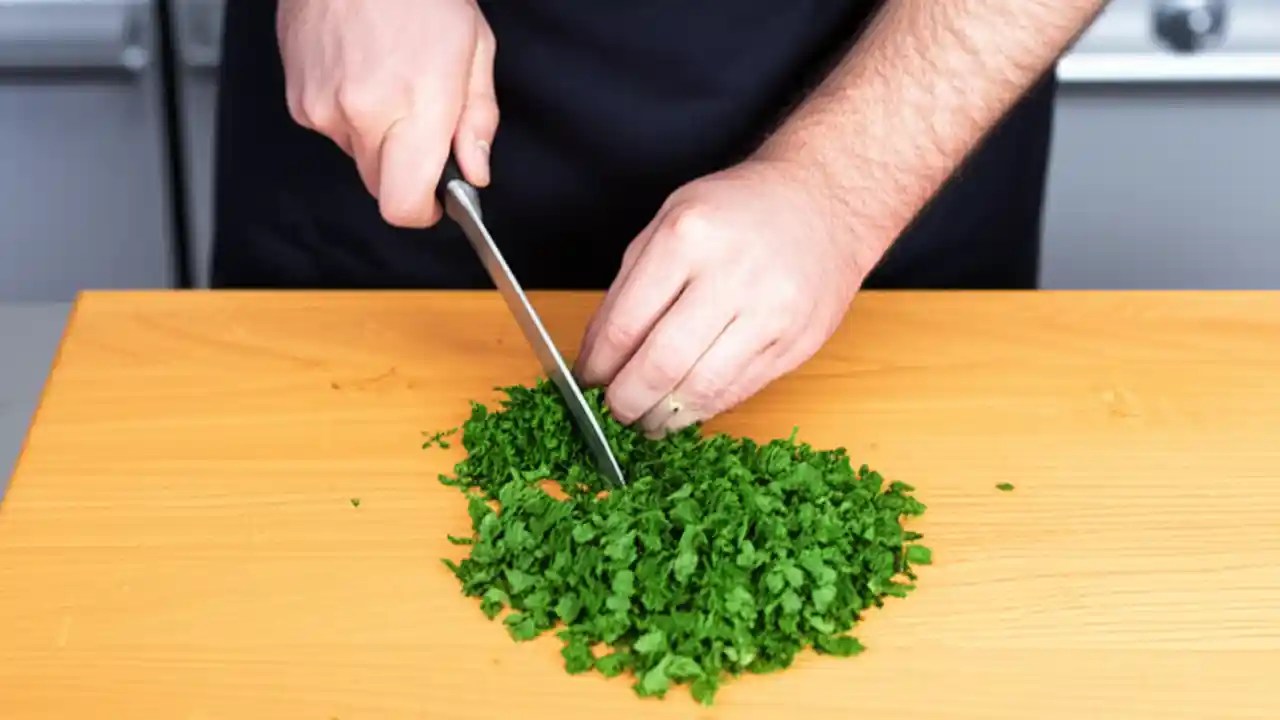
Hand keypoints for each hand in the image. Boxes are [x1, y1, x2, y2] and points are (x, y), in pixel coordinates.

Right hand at [277, 0, 496, 226]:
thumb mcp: (475, 48)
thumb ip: (477, 120)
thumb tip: (474, 170)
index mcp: (414, 108)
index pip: (403, 205)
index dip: (422, 212)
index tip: (437, 201)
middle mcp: (361, 116)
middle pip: (382, 185)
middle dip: (405, 169)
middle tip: (422, 122)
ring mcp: (322, 109)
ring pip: (356, 155)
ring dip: (376, 135)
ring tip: (389, 80)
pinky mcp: (298, 99)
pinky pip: (331, 128)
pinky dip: (348, 113)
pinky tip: (361, 71)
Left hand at [574, 159, 873, 436]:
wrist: (824, 202)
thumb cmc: (738, 211)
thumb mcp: (669, 222)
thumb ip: (629, 286)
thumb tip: (597, 353)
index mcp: (688, 238)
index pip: (626, 325)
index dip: (598, 366)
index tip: (586, 382)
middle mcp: (732, 276)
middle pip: (662, 366)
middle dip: (626, 402)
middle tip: (612, 412)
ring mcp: (770, 313)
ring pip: (702, 390)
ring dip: (663, 417)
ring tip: (645, 421)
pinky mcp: (796, 343)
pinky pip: (739, 391)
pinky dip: (703, 408)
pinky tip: (684, 408)